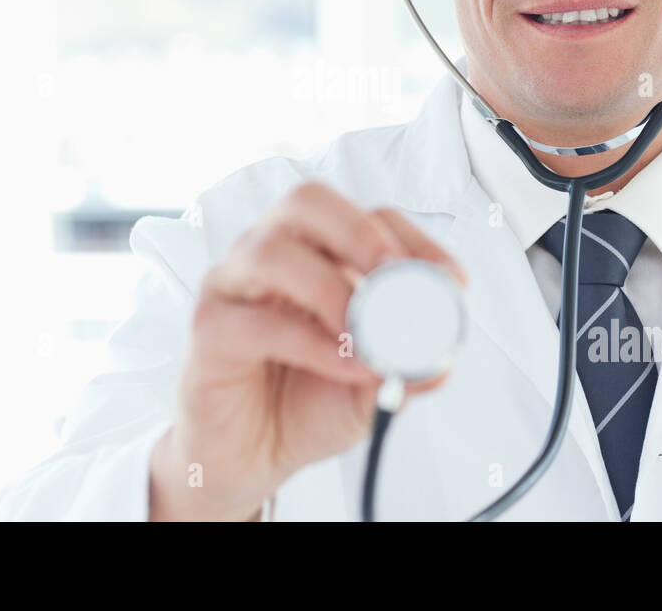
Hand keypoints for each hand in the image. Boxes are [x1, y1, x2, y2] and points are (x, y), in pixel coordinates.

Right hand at [148, 181, 464, 520]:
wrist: (248, 460)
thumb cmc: (303, 406)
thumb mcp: (372, 392)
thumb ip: (404, 371)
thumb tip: (441, 360)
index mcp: (318, 255)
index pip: (368, 217)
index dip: (414, 241)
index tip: (452, 282)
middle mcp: (272, 255)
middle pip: (307, 202)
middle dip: (360, 234)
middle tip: (398, 280)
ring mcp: (233, 286)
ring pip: (272, 252)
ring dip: (330, 289)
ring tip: (367, 337)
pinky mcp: (209, 329)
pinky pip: (256, 323)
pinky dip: (311, 344)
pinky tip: (347, 366)